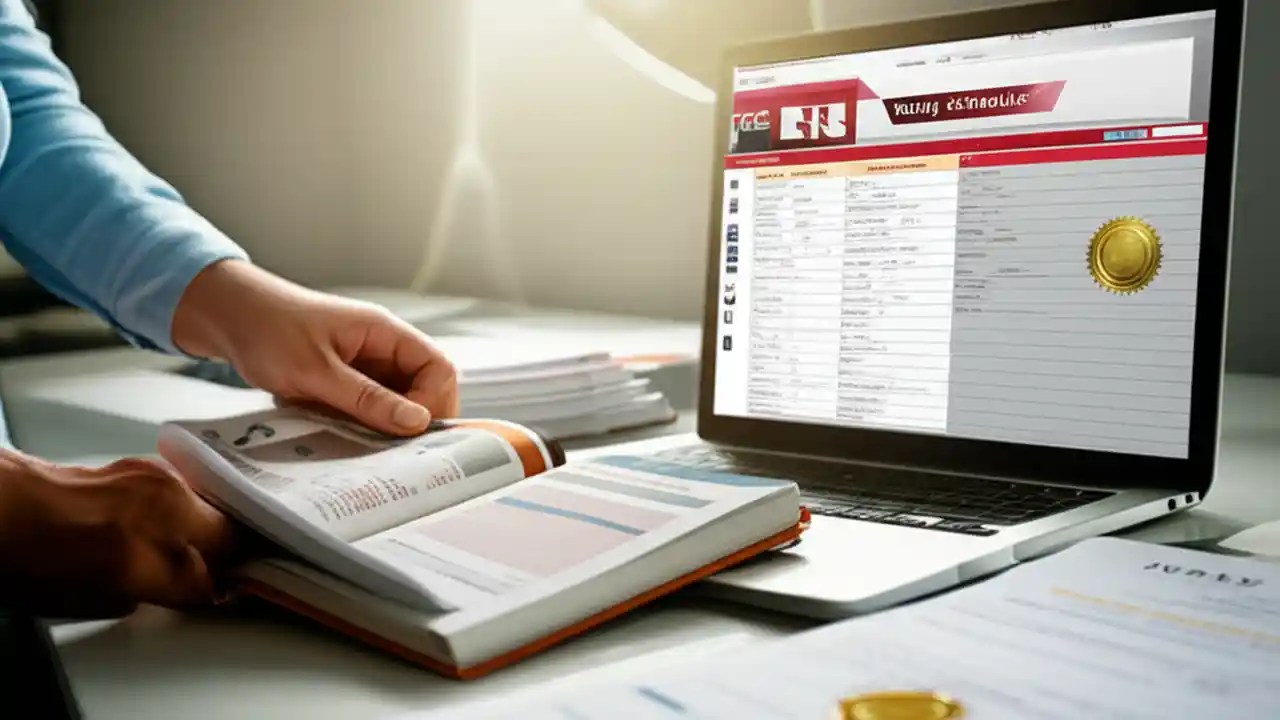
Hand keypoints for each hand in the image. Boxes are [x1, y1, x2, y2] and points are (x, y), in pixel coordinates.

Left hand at [0, 451, 236, 617]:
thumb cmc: (23, 557)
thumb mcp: (87, 600)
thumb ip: (148, 593)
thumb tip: (181, 587)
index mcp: (139, 558)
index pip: (208, 582)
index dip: (214, 594)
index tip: (216, 597)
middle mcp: (157, 512)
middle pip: (228, 535)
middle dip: (230, 555)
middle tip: (221, 571)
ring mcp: (156, 481)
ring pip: (213, 507)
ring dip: (212, 527)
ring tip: (200, 546)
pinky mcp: (146, 464)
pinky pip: (188, 490)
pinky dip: (190, 507)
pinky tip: (175, 521)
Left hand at [172, 260, 458, 435]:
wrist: (225, 317)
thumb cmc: (267, 330)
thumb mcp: (315, 370)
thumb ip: (367, 398)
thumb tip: (417, 423)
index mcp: (384, 332)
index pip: (438, 368)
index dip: (433, 403)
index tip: (408, 433)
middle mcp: (382, 347)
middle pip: (426, 388)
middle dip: (413, 420)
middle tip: (389, 448)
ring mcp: (366, 365)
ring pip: (399, 402)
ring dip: (386, 426)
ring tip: (362, 443)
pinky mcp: (347, 381)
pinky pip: (371, 408)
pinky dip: (364, 425)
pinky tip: (344, 436)